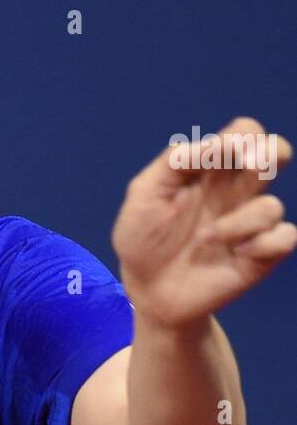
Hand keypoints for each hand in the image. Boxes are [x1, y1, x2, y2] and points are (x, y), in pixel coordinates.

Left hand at [111, 117, 295, 327]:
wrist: (146, 289)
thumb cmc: (142, 237)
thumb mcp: (145, 193)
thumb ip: (173, 162)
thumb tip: (212, 145)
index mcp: (210, 170)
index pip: (244, 134)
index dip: (242, 136)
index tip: (219, 153)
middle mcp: (236, 191)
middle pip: (275, 153)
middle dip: (269, 154)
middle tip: (248, 166)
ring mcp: (249, 223)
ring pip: (272, 205)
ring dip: (238, 222)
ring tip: (204, 239)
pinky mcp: (260, 254)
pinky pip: (285, 237)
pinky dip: (263, 244)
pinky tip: (236, 254)